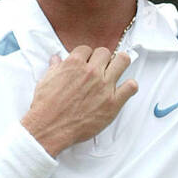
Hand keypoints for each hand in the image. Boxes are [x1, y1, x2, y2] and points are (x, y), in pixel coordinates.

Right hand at [21, 46, 138, 157]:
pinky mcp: (113, 103)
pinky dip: (130, 86)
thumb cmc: (46, 107)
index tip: (87, 63)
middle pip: (105, 53)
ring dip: (120, 64)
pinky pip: (131, 86)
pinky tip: (124, 89)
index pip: (87, 49)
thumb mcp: (46, 81)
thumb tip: (57, 60)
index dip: (87, 57)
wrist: (50, 127)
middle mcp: (91, 72)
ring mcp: (104, 86)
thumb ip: (55, 68)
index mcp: (74, 64)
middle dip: (102, 59)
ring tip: (116, 71)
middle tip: (100, 69)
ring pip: (123, 61)